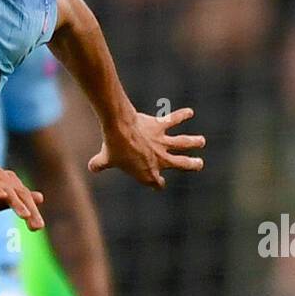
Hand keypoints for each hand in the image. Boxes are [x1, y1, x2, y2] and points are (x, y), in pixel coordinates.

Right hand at [0, 167, 43, 226]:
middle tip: (36, 226)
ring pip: (6, 190)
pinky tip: (3, 197)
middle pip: (19, 194)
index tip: (38, 228)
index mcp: (9, 181)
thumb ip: (18, 200)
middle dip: (29, 210)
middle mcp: (1, 176)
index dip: (33, 212)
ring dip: (16, 203)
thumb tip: (40, 198)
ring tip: (25, 216)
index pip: (24, 197)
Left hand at [89, 108, 204, 188]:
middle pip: (180, 163)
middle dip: (191, 164)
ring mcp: (162, 142)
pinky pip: (174, 120)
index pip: (156, 182)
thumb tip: (92, 167)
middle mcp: (159, 158)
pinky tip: (190, 112)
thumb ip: (99, 165)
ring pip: (183, 143)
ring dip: (193, 142)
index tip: (159, 184)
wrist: (119, 128)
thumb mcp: (104, 160)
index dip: (157, 184)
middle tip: (200, 164)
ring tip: (202, 141)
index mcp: (147, 172)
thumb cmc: (113, 147)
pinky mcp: (160, 126)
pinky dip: (182, 115)